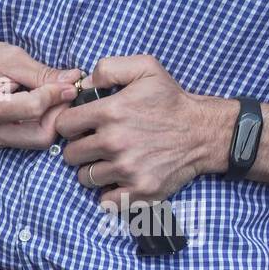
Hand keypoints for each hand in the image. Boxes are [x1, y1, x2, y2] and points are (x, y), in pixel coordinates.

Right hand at [0, 41, 80, 148]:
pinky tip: (38, 106)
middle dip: (58, 114)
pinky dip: (40, 124)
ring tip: (52, 97)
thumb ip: (43, 73)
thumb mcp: (12, 58)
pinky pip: (28, 140)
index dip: (58, 94)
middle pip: (41, 136)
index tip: (70, 81)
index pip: (35, 109)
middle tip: (63, 93)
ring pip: (37, 141)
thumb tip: (73, 81)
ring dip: (51, 120)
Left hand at [56, 54, 235, 204]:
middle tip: (98, 146)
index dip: (71, 126)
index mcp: (111, 112)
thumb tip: (82, 84)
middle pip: (71, 155)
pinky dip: (109, 194)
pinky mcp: (138, 190)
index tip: (83, 128)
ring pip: (85, 178)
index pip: (64, 126)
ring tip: (112, 161)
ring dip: (94, 171)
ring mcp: (126, 169)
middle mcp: (115, 142)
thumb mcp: (145, 68)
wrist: (203, 132)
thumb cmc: (171, 101)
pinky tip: (120, 180)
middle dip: (81, 150)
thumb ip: (109, 68)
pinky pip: (104, 201)